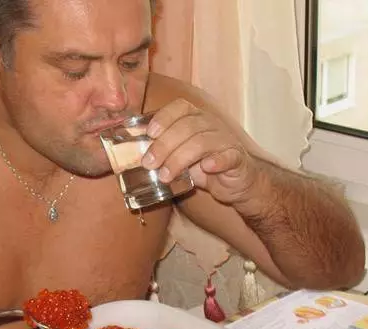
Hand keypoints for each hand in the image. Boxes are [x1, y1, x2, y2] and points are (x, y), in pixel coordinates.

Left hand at [141, 98, 258, 203]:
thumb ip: (160, 150)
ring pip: (201, 142)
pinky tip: (206, 168)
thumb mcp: (178, 155)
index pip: (180, 107)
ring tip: (165, 176)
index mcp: (196, 118)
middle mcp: (211, 124)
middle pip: (186, 126)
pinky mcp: (237, 159)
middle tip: (149, 164)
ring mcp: (226, 140)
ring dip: (179, 159)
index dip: (164, 117)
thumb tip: (130, 153)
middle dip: (164, 145)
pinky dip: (216, 161)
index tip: (149, 133)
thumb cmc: (201, 166)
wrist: (235, 182)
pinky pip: (228, 156)